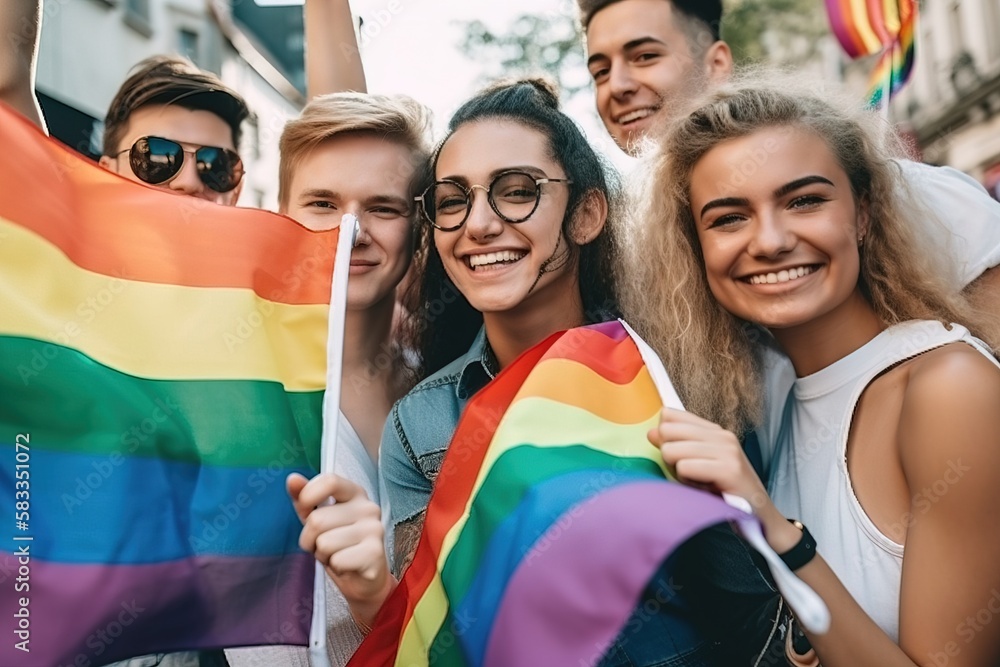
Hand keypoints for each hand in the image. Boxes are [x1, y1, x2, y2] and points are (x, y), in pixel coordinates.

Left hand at [287, 473, 394, 614]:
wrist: (363, 579)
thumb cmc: (338, 545)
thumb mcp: (317, 519)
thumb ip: (304, 499)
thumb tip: (292, 479)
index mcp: (355, 493)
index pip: (329, 481)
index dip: (308, 496)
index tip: (305, 510)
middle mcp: (368, 507)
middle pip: (317, 520)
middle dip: (311, 540)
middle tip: (325, 546)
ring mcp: (374, 529)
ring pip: (324, 543)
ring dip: (323, 555)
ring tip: (337, 555)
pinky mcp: (375, 552)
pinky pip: (336, 560)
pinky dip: (335, 567)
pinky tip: (347, 565)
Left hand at [648, 408, 794, 547]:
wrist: (759, 518)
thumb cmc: (724, 493)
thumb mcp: (695, 466)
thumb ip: (675, 446)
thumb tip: (651, 432)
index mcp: (713, 430)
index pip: (670, 415)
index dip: (664, 437)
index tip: (678, 457)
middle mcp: (721, 435)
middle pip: (666, 431)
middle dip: (669, 456)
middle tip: (689, 474)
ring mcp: (727, 450)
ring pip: (672, 450)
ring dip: (679, 473)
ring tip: (699, 483)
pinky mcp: (729, 469)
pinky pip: (685, 467)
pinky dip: (688, 483)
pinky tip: (705, 490)